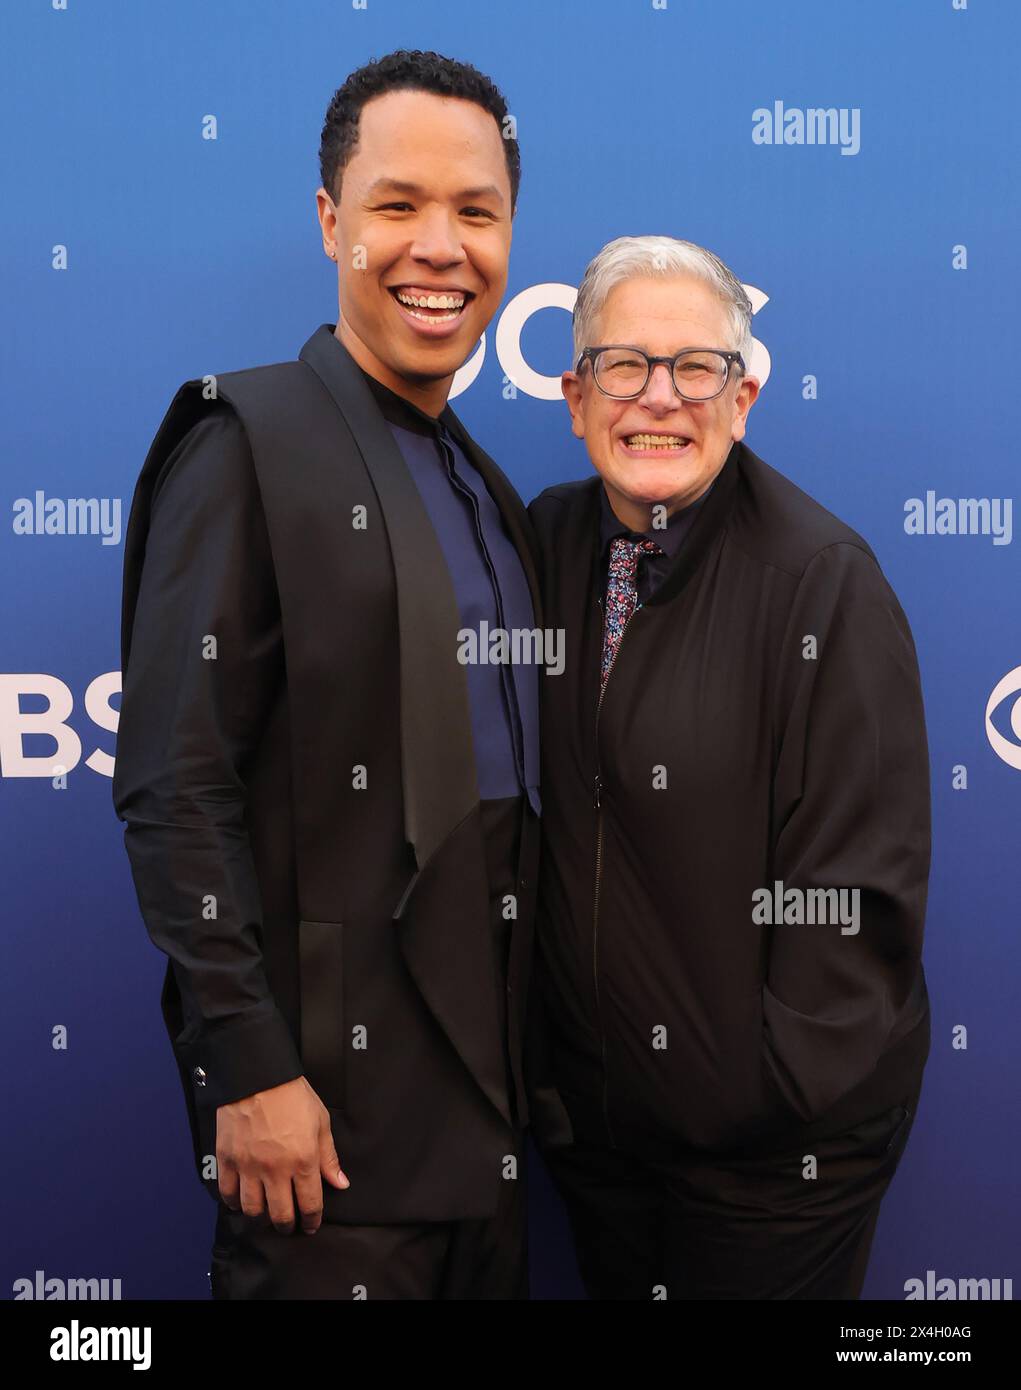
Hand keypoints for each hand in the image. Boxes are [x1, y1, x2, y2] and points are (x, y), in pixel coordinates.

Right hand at [215, 1076, 348, 1234]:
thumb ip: (329, 1157)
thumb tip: (340, 1183)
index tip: (311, 1226)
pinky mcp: (227, 1159)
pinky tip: (241, 1200)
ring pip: (252, 1210)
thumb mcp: (321, 1122)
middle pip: (280, 1215)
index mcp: (303, 1160)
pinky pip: (228, 1193)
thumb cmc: (293, 1095)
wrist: (259, 1075)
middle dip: (287, 1226)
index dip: (312, 1221)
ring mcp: (249, 1166)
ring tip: (265, 1214)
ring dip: (260, 1217)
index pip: (310, 1205)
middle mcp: (275, 1170)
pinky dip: (233, 1202)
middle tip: (288, 1226)